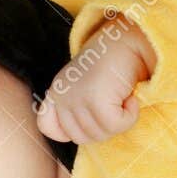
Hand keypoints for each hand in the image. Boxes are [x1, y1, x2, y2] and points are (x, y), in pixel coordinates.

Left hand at [36, 14, 154, 143]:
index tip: (91, 118)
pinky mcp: (95, 99)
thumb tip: (86, 135)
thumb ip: (78, 109)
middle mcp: (62, 95)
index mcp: (57, 92)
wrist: (129, 39)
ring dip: (120, 121)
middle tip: (116, 105)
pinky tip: (131, 98)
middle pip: (81, 138)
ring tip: (123, 97)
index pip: (46, 126)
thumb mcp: (85, 87)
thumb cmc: (113, 65)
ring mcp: (77, 97)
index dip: (70, 131)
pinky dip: (130, 117)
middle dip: (104, 128)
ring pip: (100, 134)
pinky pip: (116, 126)